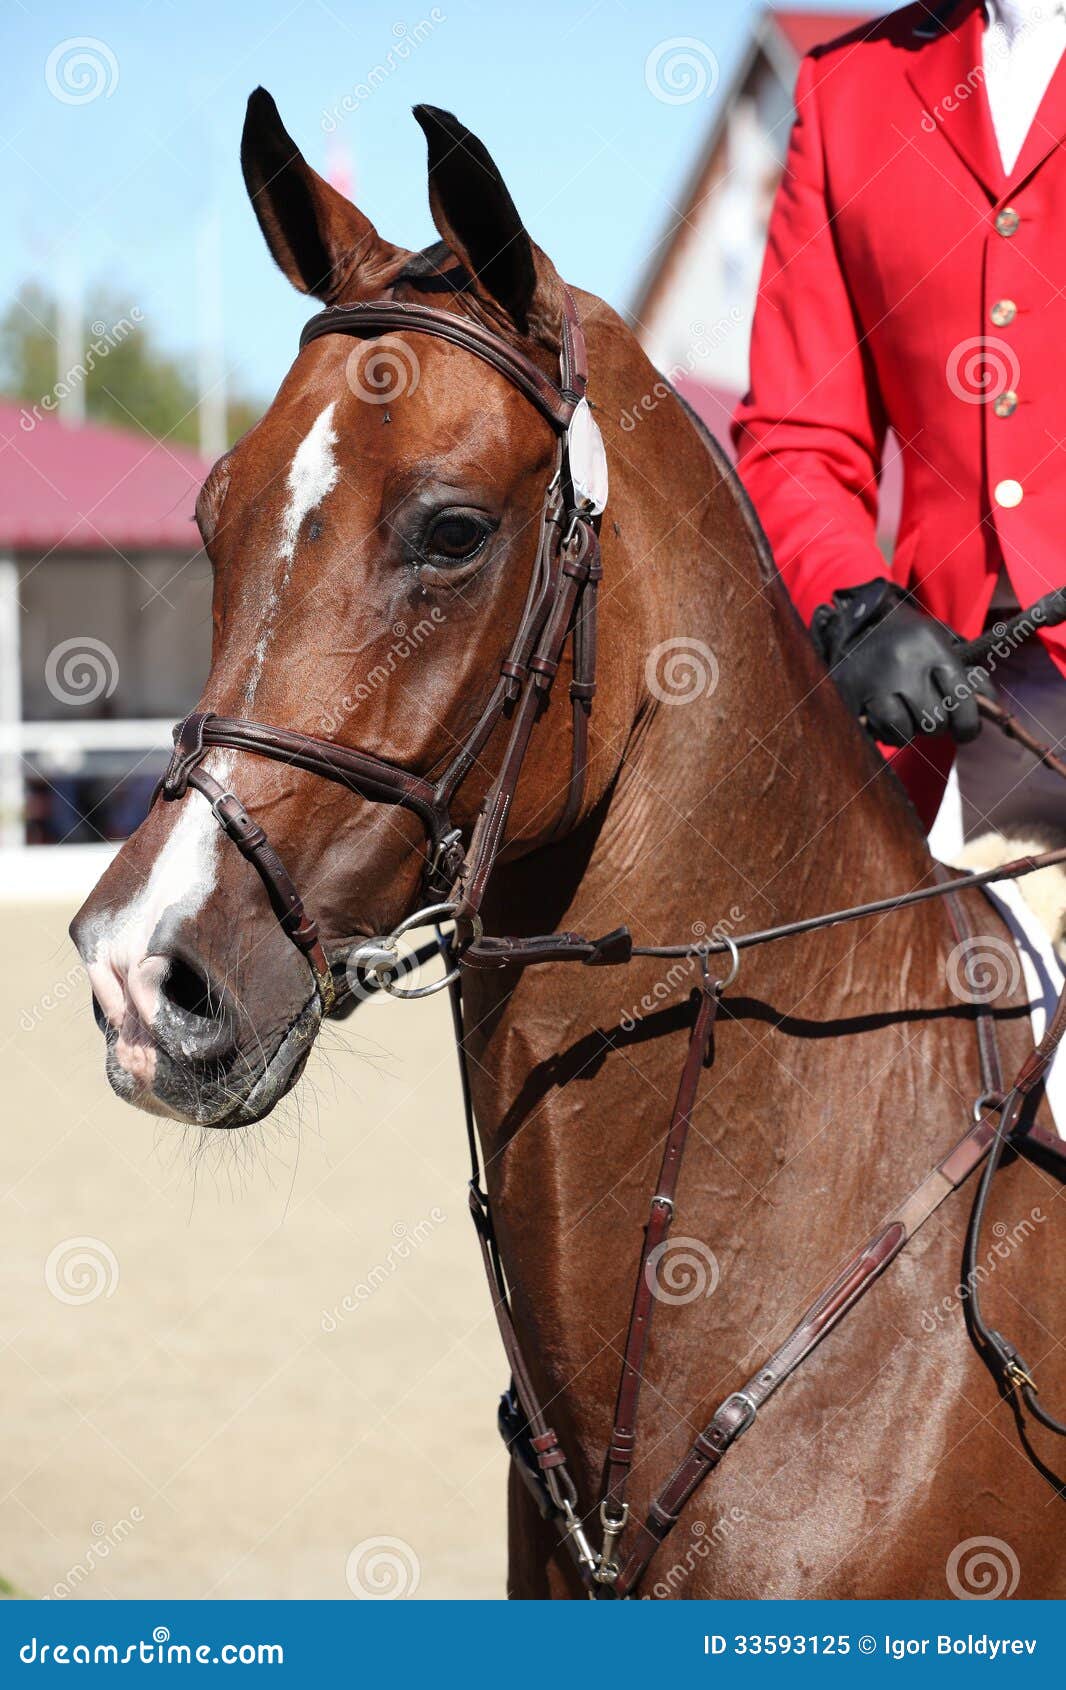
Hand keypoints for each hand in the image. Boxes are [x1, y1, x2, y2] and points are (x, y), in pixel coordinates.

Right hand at [811, 579, 982, 744]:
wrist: (863, 622)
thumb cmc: (913, 641)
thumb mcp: (944, 645)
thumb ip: (970, 676)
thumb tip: (993, 710)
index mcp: (933, 647)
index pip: (963, 700)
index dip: (968, 726)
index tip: (965, 731)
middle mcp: (905, 662)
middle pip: (935, 720)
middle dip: (937, 725)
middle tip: (930, 714)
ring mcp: (874, 679)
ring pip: (905, 730)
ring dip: (910, 731)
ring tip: (908, 716)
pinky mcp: (851, 693)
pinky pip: (878, 731)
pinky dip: (887, 733)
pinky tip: (887, 719)